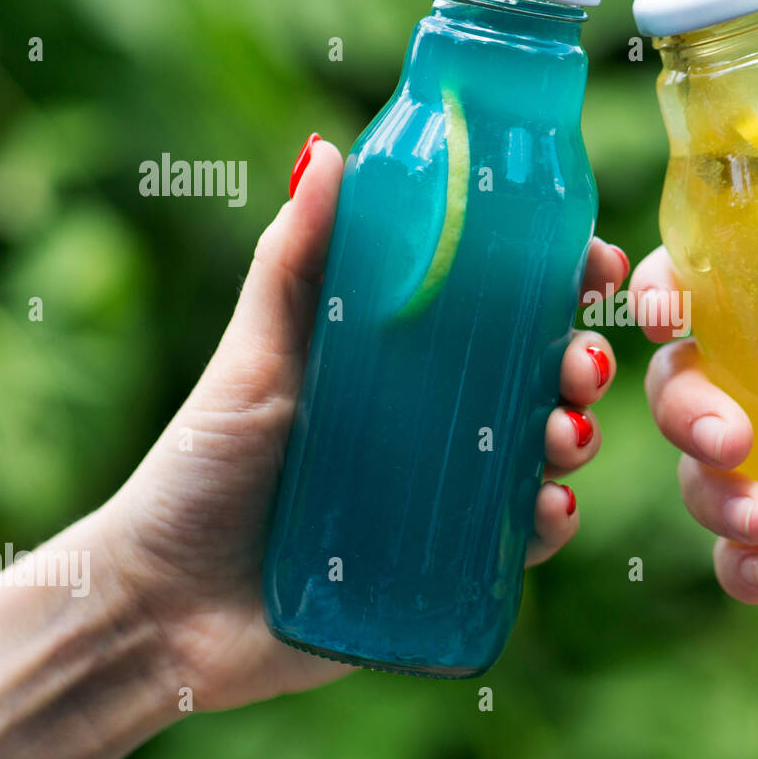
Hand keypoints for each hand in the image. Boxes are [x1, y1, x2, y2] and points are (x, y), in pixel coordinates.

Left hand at [97, 136, 627, 709]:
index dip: (555, 280)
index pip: (498, 306)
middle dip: (578, 361)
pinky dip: (550, 519)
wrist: (166, 608)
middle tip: (581, 364)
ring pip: (543, 452)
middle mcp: (435, 419)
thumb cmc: (199, 469)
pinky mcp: (450, 564)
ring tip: (565, 436)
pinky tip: (548, 506)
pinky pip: (521, 538)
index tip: (591, 263)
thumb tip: (326, 150)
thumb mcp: (254, 356)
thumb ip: (295, 261)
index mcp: (400, 358)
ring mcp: (447, 492)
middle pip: (536, 376)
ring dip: (575, 434)